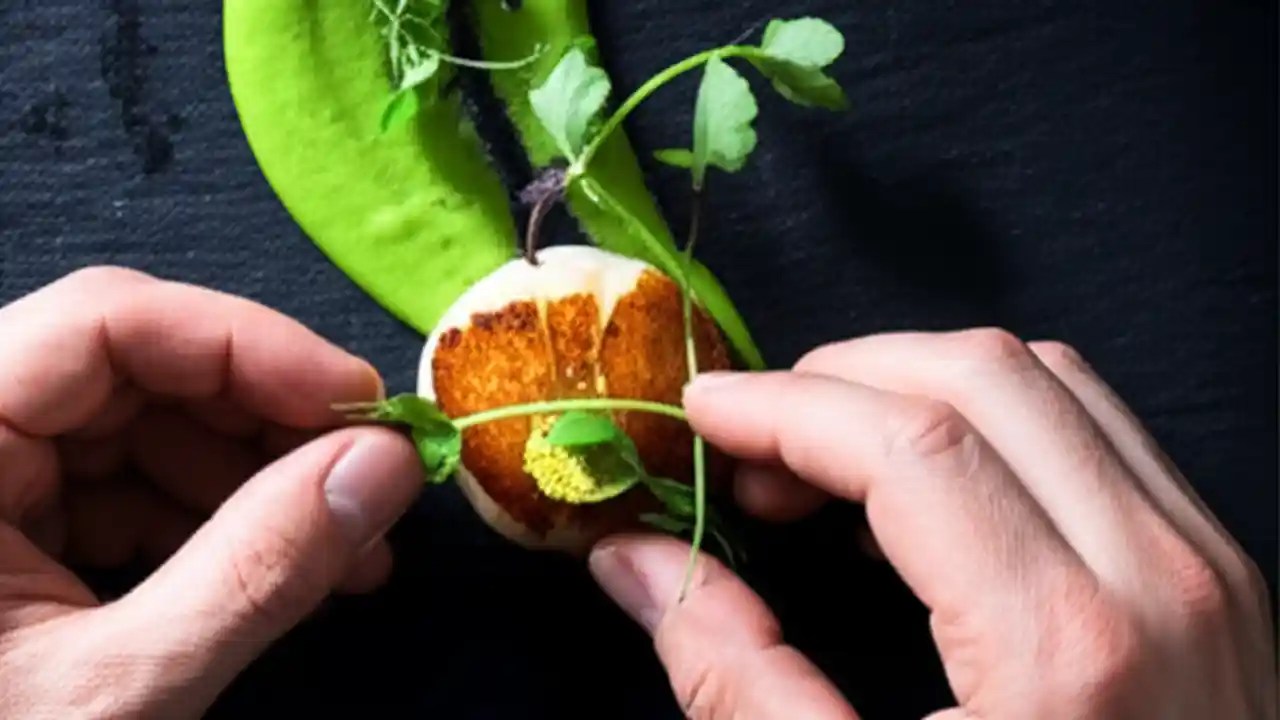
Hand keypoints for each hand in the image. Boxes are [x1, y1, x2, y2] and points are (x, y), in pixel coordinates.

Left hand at [0, 267, 423, 717]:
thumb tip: (388, 464)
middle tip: (375, 482)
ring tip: (353, 554)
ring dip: (262, 483)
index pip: (105, 323)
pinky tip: (291, 574)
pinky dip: (221, 527)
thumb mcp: (121, 687)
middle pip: (137, 372)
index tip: (361, 406)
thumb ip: (258, 568)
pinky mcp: (12, 542)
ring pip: (146, 433)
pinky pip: (132, 495)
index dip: (248, 346)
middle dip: (270, 426)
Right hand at [588, 329, 1275, 718]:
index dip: (784, 408)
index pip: (909, 444)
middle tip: (756, 444)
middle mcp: (1157, 578)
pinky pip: (1095, 428)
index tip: (704, 412)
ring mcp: (1204, 564)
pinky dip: (991, 420)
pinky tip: (922, 493)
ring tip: (826, 461)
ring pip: (1049, 378)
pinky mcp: (1219, 570)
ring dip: (917, 385)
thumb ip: (735, 680)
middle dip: (842, 379)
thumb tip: (636, 561)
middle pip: (983, 375)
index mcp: (1063, 645)